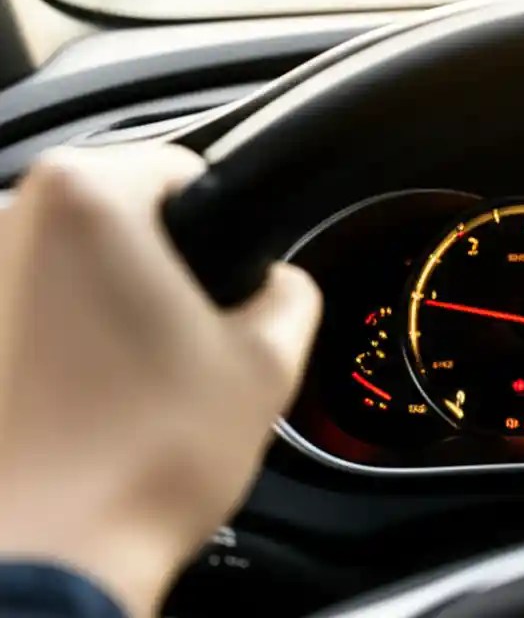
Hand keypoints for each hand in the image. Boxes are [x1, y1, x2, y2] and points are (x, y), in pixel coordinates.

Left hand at [0, 145, 320, 616]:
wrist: (49, 557)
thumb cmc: (145, 455)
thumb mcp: (268, 360)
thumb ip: (291, 292)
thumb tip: (281, 284)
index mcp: (86, 198)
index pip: (180, 169)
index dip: (223, 230)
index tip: (226, 283)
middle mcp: (5, 220)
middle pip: (113, 217)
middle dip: (156, 268)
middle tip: (186, 344)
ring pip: (64, 268)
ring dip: (103, 306)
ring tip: (132, 385)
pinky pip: (24, 314)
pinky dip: (55, 344)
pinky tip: (85, 403)